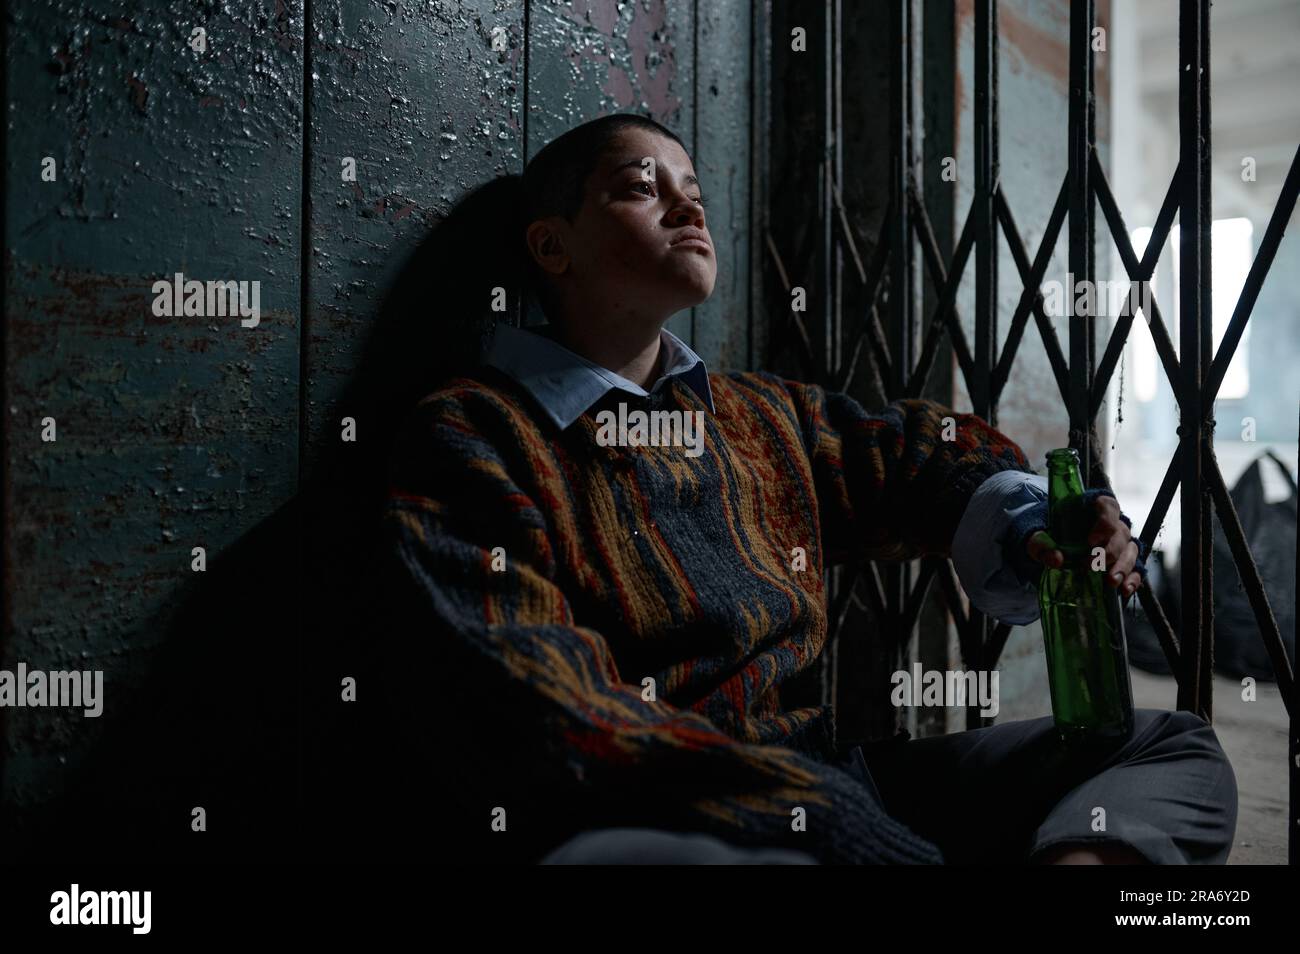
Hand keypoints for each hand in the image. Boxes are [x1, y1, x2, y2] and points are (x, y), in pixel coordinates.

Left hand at [1024, 495, 1143, 595]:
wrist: (1051, 545)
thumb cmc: (1048, 534)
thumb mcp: (1037, 536)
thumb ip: (1041, 544)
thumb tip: (1056, 559)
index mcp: (1092, 507)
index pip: (1108, 506)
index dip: (1105, 522)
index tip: (1091, 541)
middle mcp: (1112, 522)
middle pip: (1120, 533)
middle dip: (1108, 551)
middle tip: (1090, 565)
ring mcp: (1120, 542)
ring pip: (1130, 549)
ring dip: (1123, 566)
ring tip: (1110, 581)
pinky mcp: (1122, 560)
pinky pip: (1135, 567)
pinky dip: (1133, 579)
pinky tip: (1124, 590)